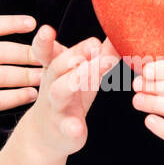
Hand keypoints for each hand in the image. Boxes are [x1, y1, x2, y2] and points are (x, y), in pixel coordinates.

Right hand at [25, 25, 118, 159]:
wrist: (46, 134)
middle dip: (75, 54)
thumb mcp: (84, 74)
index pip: (46, 51)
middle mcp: (52, 84)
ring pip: (60, 91)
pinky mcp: (63, 129)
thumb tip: (119, 34)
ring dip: (74, 80)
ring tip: (91, 74)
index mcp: (55, 68)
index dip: (44, 41)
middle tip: (94, 45)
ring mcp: (56, 106)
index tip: (47, 30)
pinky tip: (78, 128)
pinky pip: (66, 127)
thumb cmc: (69, 95)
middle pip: (57, 66)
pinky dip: (71, 127)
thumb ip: (101, 55)